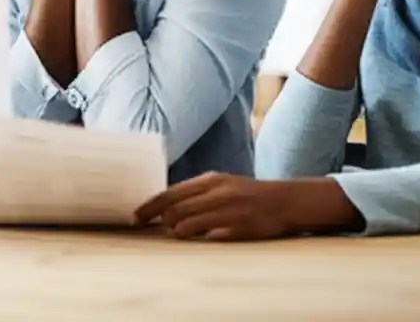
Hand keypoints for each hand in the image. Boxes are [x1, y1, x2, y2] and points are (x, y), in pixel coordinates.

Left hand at [135, 173, 292, 240]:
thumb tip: (164, 206)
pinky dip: (200, 240)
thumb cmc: (246, 194)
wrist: (284, 201)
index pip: (170, 193)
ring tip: (179, 233)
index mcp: (210, 180)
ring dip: (177, 232)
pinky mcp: (240, 228)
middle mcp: (217, 193)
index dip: (149, 207)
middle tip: (155, 229)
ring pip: (188, 224)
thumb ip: (195, 192)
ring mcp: (228, 211)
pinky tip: (200, 240)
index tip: (135, 218)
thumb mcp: (220, 184)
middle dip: (161, 222)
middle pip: (175, 210)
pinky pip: (210, 237)